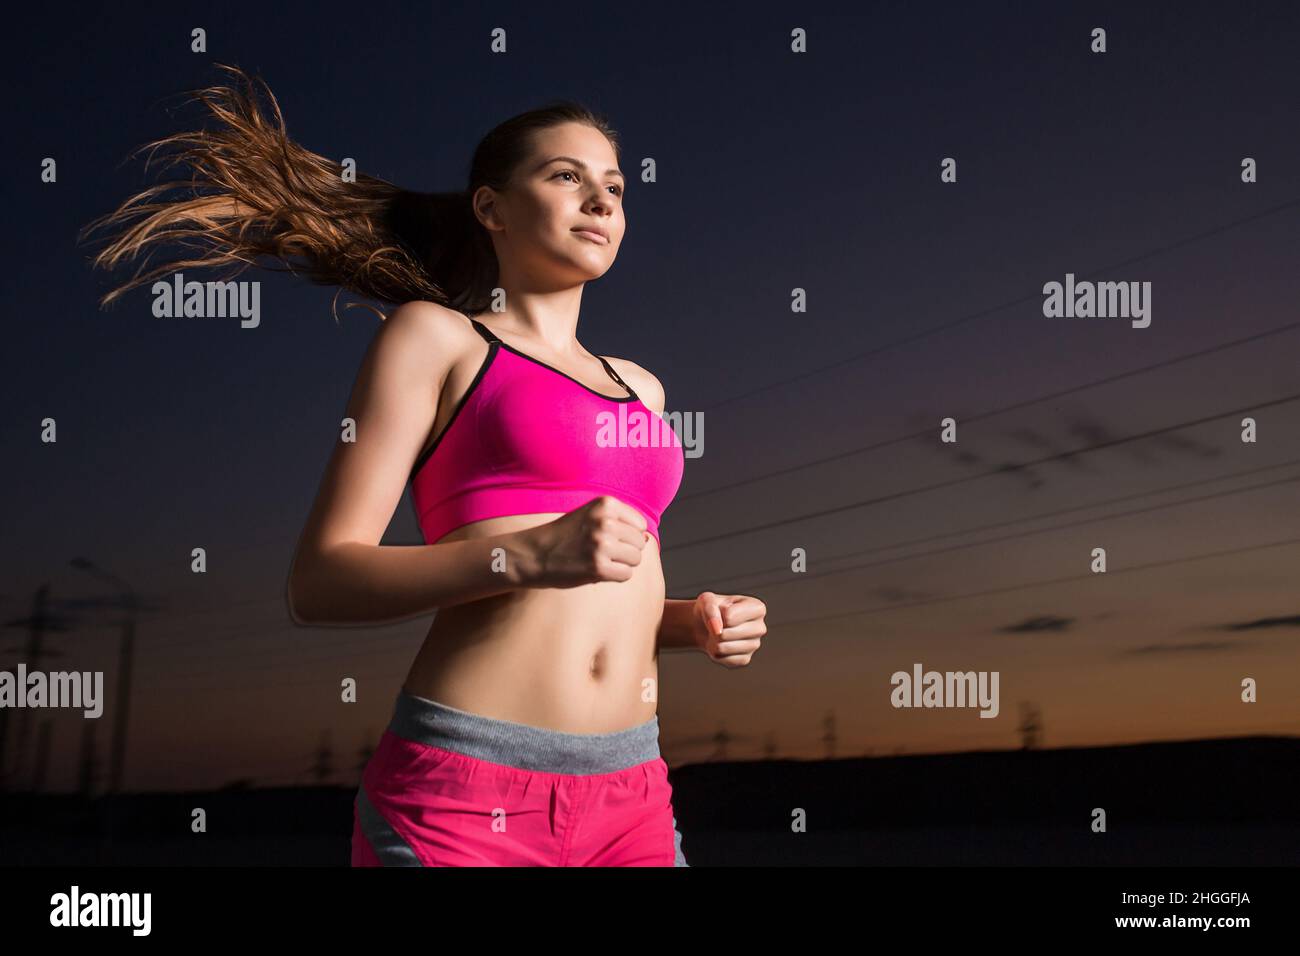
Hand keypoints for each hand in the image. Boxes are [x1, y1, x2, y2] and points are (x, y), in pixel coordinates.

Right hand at [523, 496, 647, 587]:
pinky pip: (626, 575)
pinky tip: (598, 571)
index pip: (640, 525)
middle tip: (602, 553)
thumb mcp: (590, 515)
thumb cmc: (565, 536)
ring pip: (635, 560)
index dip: (628, 536)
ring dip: (621, 564)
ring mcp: (602, 545)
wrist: (534, 554)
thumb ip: (618, 521)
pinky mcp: (598, 567)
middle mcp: (605, 522)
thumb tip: (647, 539)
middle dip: (625, 551)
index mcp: (605, 504)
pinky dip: (615, 576)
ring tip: (600, 561)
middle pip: (640, 543)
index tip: (608, 539)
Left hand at [693, 592, 766, 666]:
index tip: (720, 611)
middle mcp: (760, 627)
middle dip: (715, 630)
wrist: (706, 625)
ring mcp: (754, 645)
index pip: (729, 616)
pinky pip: (724, 659)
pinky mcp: (745, 659)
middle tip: (717, 625)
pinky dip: (716, 653)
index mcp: (757, 608)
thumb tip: (718, 631)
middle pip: (728, 633)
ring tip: (717, 635)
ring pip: (724, 647)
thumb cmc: (711, 609)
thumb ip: (711, 610)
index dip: (717, 614)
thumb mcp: (707, 601)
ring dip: (713, 642)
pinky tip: (720, 644)